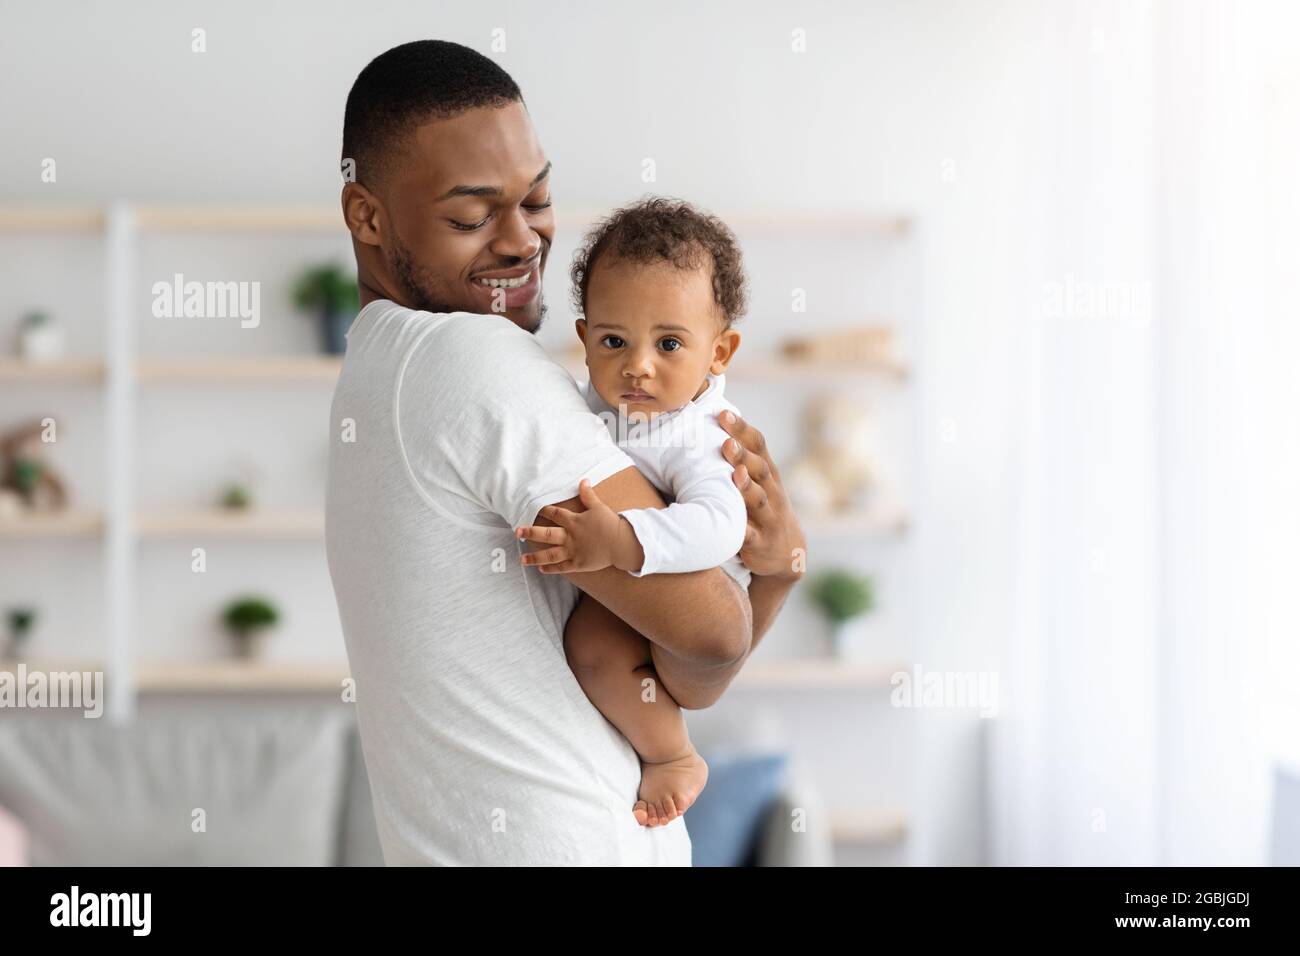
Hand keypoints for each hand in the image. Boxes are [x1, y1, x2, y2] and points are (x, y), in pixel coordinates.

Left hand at [516, 479, 641, 573]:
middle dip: (530, 532)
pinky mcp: (578, 564)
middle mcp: (570, 536)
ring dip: (535, 557)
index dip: (543, 511)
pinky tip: (541, 569)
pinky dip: (551, 569)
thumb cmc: (610, 524)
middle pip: (546, 534)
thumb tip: (583, 480)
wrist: (622, 543)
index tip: (532, 509)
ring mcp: (573, 551)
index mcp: (574, 521)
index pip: (555, 514)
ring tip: (523, 559)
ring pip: (550, 554)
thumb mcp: (599, 507)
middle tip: (517, 532)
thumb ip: (588, 495)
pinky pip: (561, 567)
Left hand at [718, 410, 806, 580]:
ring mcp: (768, 517)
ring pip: (758, 499)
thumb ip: (740, 456)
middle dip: (744, 455)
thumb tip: (711, 421)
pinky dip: (741, 529)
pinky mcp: (760, 542)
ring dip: (747, 487)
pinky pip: (749, 536)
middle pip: (760, 469)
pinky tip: (729, 523)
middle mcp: (772, 491)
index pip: (758, 445)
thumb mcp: (758, 480)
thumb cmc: (762, 506)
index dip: (742, 429)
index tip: (723, 414)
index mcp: (768, 473)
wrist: (788, 551)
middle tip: (726, 441)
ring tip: (735, 474)